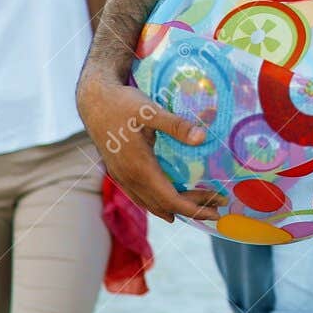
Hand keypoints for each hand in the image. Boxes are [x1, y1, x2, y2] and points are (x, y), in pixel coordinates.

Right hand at [76, 70, 224, 222]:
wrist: (94, 100)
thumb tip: (202, 138)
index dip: (194, 208)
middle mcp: (129, 178)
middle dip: (192, 209)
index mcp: (138, 167)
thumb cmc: (122, 104)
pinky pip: (141, 196)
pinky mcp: (119, 172)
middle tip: (218, 206)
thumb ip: (177, 125)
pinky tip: (170, 203)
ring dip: (176, 207)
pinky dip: (160, 203)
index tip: (216, 211)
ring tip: (202, 206)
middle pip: (164, 205)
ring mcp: (122, 177)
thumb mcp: (151, 111)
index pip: (170, 199)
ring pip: (151, 203)